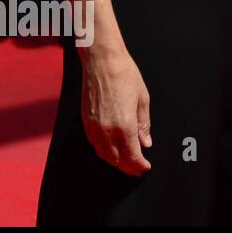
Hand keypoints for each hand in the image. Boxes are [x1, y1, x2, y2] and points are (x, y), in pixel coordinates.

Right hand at [78, 46, 151, 175]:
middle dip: (128, 167)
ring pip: (103, 154)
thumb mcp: (143, 99)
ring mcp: (93, 127)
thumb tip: (146, 143)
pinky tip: (111, 151)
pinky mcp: (85, 122)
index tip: (145, 168)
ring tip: (126, 164)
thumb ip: (144, 124)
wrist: (102, 62)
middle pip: (117, 158)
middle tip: (138, 170)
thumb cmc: (125, 76)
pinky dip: (104, 152)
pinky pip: (94, 144)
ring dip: (115, 162)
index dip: (139, 165)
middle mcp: (107, 130)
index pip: (132, 155)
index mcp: (125, 124)